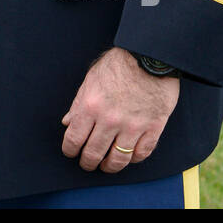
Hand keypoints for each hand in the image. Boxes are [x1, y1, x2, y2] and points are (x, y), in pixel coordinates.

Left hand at [61, 48, 179, 173]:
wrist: (150, 56)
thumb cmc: (119, 64)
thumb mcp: (91, 79)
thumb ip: (78, 103)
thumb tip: (68, 122)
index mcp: (90, 106)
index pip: (74, 139)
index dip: (70, 150)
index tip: (71, 152)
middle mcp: (109, 120)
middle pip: (94, 153)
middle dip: (87, 162)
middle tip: (87, 163)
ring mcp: (133, 126)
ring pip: (118, 159)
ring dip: (109, 167)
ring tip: (106, 166)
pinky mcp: (153, 128)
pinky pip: (142, 153)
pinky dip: (134, 159)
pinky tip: (129, 156)